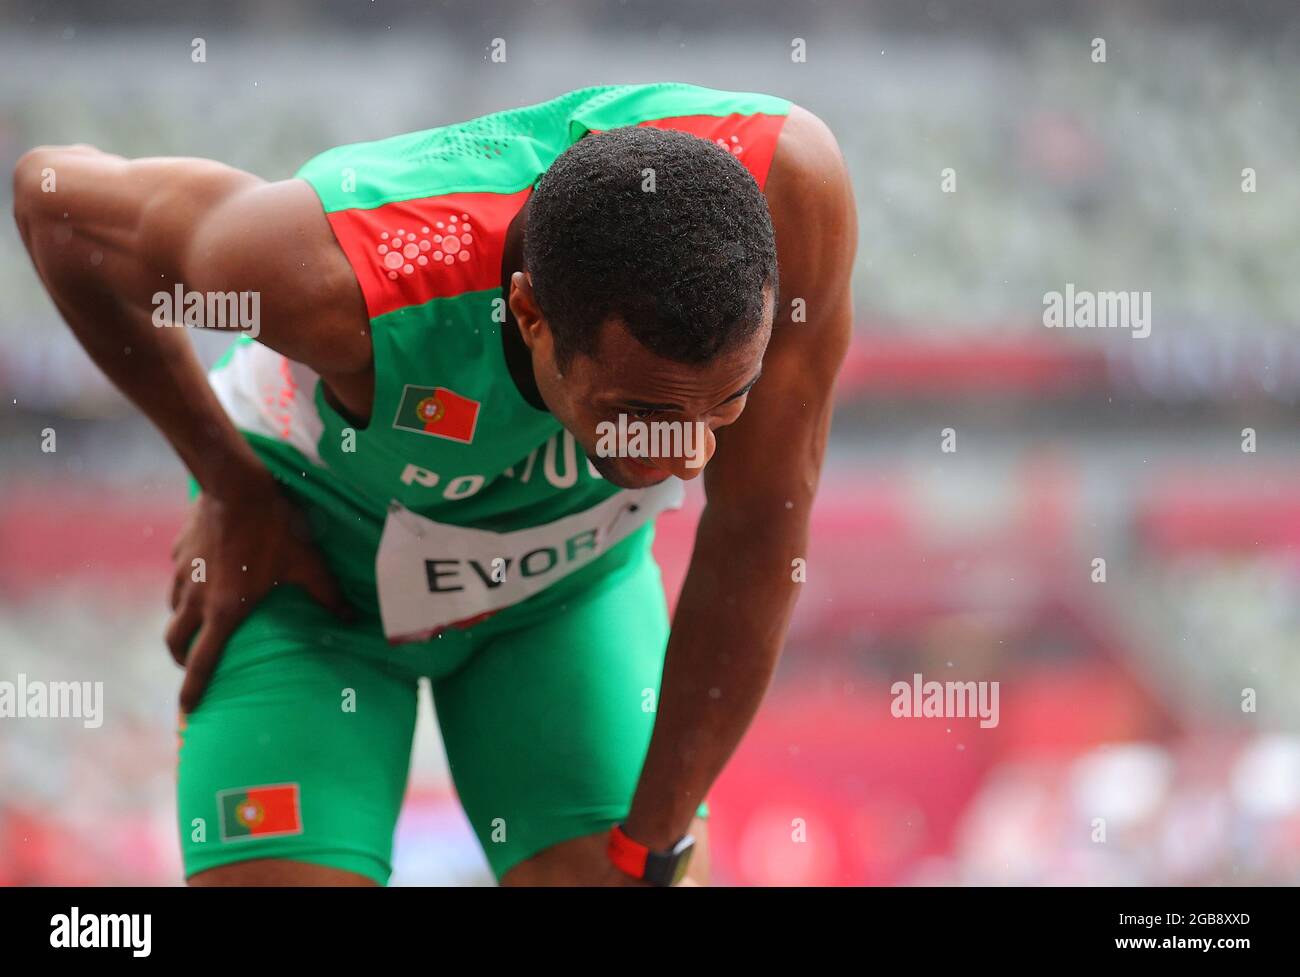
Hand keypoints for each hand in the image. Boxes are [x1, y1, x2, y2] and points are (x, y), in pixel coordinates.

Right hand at [166, 474, 350, 713]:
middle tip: (192, 666)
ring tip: (199, 625)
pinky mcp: (177, 553)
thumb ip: (327, 594)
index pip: (202, 662)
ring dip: (183, 623)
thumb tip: (352, 617)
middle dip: (181, 660)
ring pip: (173, 610)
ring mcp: (182, 574)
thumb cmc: (274, 527)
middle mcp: (195, 598)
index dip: (194, 690)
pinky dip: (186, 589)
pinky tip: (202, 579)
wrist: (234, 483)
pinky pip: (177, 579)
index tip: (188, 711)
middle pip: (175, 642)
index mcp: (224, 610)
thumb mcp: (306, 563)